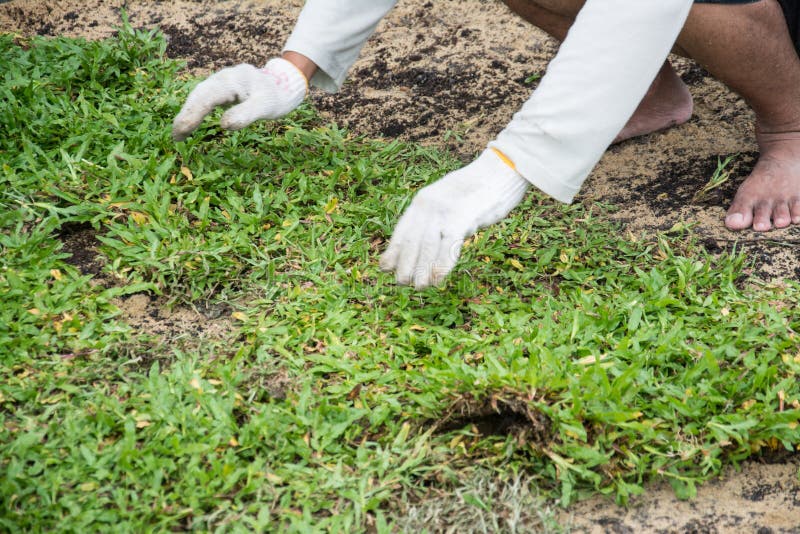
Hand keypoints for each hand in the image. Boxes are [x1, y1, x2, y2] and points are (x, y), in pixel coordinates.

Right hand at [172, 58, 307, 140]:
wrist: (284, 84)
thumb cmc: (276, 97)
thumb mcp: (266, 106)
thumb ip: (246, 114)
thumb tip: (223, 125)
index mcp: (233, 80)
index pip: (207, 97)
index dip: (193, 114)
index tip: (182, 131)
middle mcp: (224, 77)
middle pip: (199, 95)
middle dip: (186, 115)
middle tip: (176, 136)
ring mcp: (221, 81)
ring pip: (199, 95)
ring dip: (188, 113)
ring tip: (179, 133)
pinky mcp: (222, 88)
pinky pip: (204, 98)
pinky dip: (195, 110)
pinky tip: (189, 123)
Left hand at [380, 149, 529, 288]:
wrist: (501, 169)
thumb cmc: (477, 189)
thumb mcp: (448, 198)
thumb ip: (435, 215)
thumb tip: (426, 240)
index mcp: (423, 200)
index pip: (403, 230)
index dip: (394, 251)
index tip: (385, 268)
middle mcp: (429, 205)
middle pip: (413, 240)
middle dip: (406, 264)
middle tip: (401, 283)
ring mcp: (445, 211)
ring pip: (427, 246)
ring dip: (422, 269)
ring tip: (419, 286)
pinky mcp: (463, 217)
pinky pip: (449, 245)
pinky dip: (442, 264)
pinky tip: (438, 278)